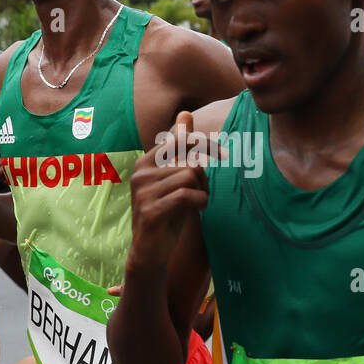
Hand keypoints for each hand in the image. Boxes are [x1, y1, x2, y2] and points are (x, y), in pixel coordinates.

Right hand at [128, 112, 210, 272]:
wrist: (151, 251)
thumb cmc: (166, 212)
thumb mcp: (174, 177)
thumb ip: (179, 147)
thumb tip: (185, 112)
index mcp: (145, 162)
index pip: (180, 140)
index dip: (205, 145)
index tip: (222, 154)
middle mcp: (140, 173)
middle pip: (189, 161)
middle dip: (204, 177)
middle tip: (204, 192)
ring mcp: (143, 192)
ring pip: (189, 176)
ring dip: (203, 191)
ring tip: (199, 202)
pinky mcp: (150, 210)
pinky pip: (186, 195)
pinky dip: (200, 201)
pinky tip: (199, 209)